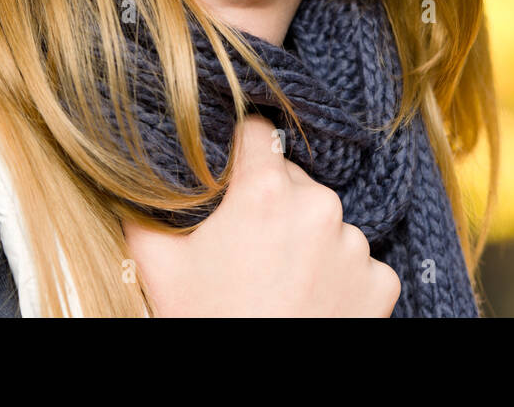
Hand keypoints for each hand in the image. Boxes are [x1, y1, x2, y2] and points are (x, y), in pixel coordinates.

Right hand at [122, 114, 399, 315]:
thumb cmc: (204, 325)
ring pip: (326, 222)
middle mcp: (319, 207)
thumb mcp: (157, 267)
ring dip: (306, 241)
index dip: (241, 151)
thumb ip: (144, 211)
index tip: (232, 172)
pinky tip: (308, 302)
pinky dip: (338, 278)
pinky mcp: (381, 282)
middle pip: (293, 181)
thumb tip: (133, 179)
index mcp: (266, 192)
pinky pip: (358, 263)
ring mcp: (355, 246)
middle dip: (272, 205)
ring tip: (277, 283)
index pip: (259, 134)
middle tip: (247, 248)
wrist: (254, 396)